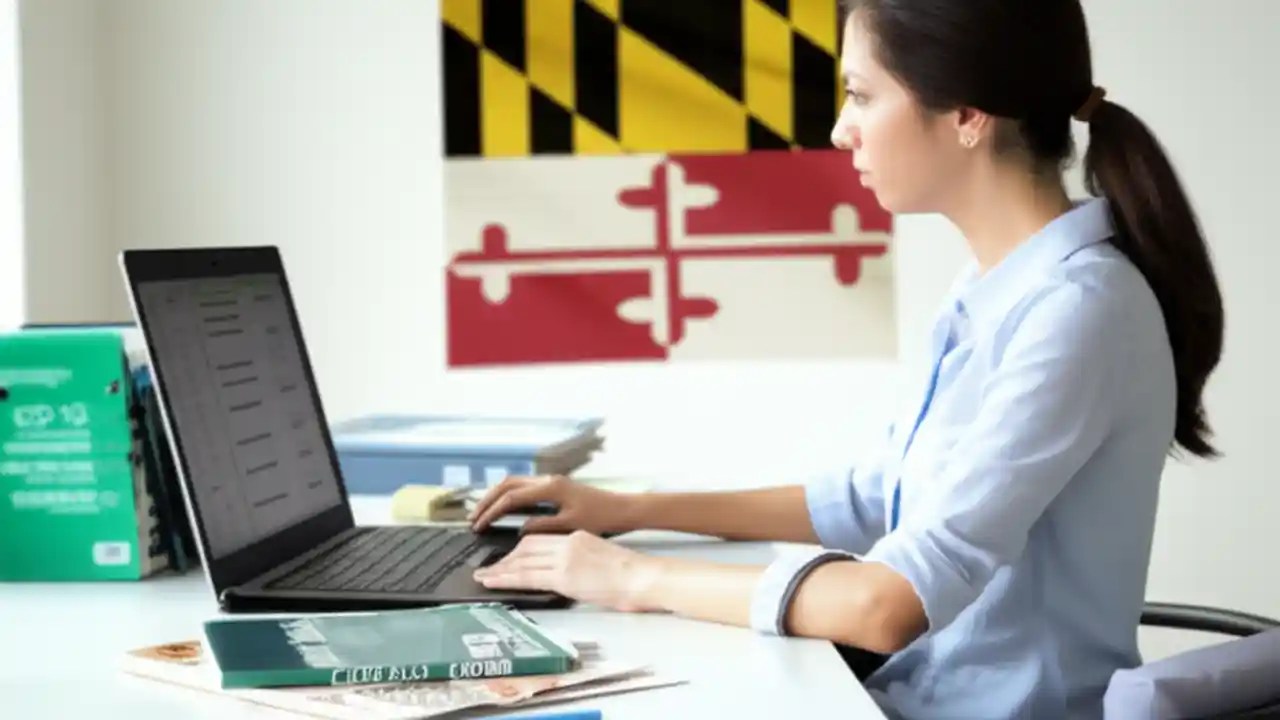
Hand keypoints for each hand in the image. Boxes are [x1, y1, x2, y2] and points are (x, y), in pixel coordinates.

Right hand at [468, 474, 635, 534]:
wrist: (621, 508)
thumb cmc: (601, 518)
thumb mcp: (570, 526)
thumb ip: (542, 526)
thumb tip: (519, 530)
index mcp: (550, 489)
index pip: (511, 498)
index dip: (492, 512)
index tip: (479, 526)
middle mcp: (548, 480)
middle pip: (507, 484)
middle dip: (487, 500)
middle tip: (473, 517)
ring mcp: (551, 481)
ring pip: (514, 482)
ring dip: (496, 495)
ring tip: (483, 512)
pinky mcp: (554, 485)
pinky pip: (524, 486)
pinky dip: (508, 494)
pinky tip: (504, 507)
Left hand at [472, 531, 663, 612]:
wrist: (644, 577)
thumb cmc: (632, 574)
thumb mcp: (601, 558)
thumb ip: (580, 560)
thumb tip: (568, 573)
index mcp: (577, 537)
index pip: (539, 539)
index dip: (518, 549)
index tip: (506, 557)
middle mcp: (568, 544)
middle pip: (526, 546)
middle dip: (505, 558)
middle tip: (488, 567)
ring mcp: (565, 560)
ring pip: (522, 560)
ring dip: (500, 569)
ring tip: (484, 577)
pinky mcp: (565, 577)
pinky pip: (528, 576)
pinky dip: (506, 578)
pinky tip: (493, 581)